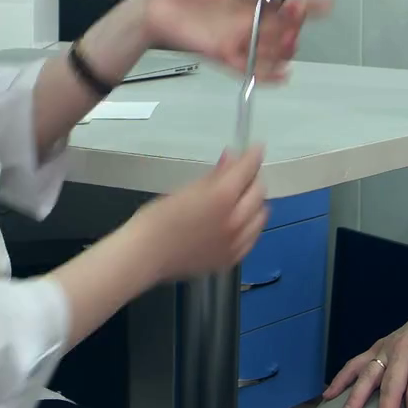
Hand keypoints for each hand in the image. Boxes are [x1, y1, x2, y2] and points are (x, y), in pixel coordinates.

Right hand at [128, 146, 268, 280]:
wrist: (146, 255)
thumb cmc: (158, 218)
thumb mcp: (186, 190)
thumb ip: (215, 175)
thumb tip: (231, 158)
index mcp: (222, 196)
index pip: (248, 169)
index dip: (253, 155)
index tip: (256, 148)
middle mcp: (236, 219)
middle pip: (259, 191)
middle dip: (252, 178)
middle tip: (241, 174)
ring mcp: (237, 242)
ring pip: (260, 215)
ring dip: (254, 203)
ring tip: (240, 198)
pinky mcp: (233, 258)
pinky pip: (252, 237)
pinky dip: (249, 225)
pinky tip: (237, 222)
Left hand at [134, 0, 331, 79]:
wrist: (153, 5)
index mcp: (249, 2)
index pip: (284, 5)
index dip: (306, 5)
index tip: (326, 3)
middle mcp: (248, 23)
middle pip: (283, 29)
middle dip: (296, 24)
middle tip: (297, 12)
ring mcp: (237, 40)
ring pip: (271, 50)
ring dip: (285, 48)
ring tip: (290, 39)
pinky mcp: (222, 53)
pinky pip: (248, 69)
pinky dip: (267, 75)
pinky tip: (284, 75)